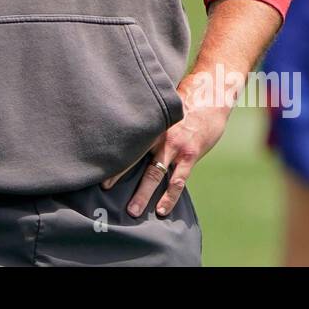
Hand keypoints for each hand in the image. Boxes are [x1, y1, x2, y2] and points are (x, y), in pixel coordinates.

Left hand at [101, 78, 231, 217]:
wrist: (211, 97)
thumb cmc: (183, 102)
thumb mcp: (161, 108)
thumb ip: (148, 122)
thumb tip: (127, 130)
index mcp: (149, 123)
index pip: (126, 141)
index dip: (112, 155)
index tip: (97, 167)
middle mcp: (159, 135)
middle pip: (134, 158)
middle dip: (119, 176)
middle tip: (105, 191)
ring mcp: (175, 147)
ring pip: (155, 174)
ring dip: (143, 194)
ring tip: (132, 211)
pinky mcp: (190, 155)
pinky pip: (178, 180)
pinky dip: (169, 196)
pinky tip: (162, 210)